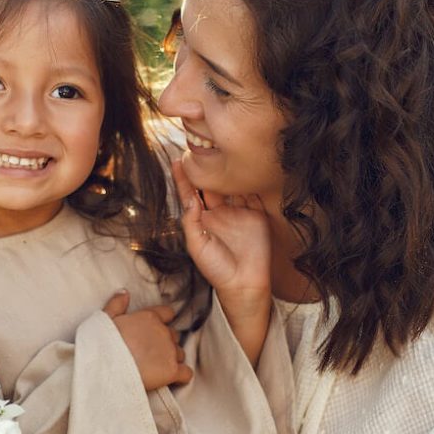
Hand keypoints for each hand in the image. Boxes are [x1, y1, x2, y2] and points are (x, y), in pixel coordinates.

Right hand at [103, 291, 192, 390]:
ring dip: (171, 360)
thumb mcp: (104, 319)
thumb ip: (117, 304)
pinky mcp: (172, 371)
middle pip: (173, 336)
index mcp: (148, 317)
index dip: (163, 322)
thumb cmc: (101, 344)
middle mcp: (163, 332)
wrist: (104, 368)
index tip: (154, 331)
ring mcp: (169, 351)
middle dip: (165, 344)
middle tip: (149, 355)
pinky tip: (172, 380)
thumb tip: (124, 292)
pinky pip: (186, 373)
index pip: (167, 313)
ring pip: (179, 354)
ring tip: (155, 369)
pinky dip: (181, 377)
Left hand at [171, 159, 272, 305]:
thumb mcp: (197, 245)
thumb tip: (190, 198)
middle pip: (211, 185)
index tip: (176, 162)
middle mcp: (220, 213)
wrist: (245, 284)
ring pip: (233, 186)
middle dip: (206, 168)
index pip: (191, 194)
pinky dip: (250, 181)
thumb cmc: (217, 269)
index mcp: (203, 220)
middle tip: (198, 149)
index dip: (184, 179)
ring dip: (228, 171)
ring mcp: (239, 212)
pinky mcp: (257, 215)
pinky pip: (253, 194)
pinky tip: (245, 167)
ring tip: (221, 152)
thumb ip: (191, 221)